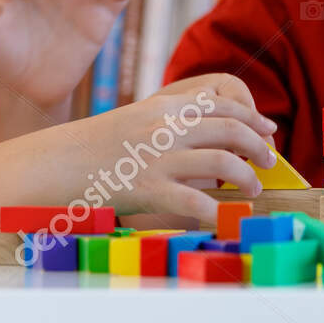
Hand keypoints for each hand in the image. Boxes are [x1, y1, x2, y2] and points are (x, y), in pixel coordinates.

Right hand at [80, 73, 278, 223]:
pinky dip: (218, 213)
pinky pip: (197, 203)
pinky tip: (224, 219)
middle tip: (268, 161)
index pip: (222, 103)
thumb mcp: (137, 120)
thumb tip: (212, 132)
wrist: (55, 164)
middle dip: (258, 146)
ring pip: (224, 163)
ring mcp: (158, 158)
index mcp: (164, 107)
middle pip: (231, 129)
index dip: (252, 116)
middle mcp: (166, 127)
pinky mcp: (149, 190)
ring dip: (247, 179)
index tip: (267, 129)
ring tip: (252, 190)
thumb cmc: (96, 147)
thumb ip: (172, 121)